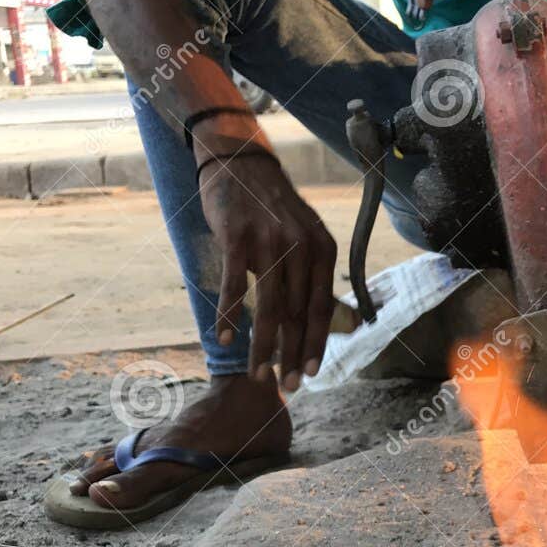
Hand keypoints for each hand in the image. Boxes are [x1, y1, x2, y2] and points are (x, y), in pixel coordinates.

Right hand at [198, 147, 338, 391]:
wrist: (239, 160)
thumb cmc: (270, 205)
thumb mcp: (303, 233)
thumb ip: (311, 272)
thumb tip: (322, 318)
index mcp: (321, 249)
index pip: (322, 308)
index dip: (316, 344)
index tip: (311, 373)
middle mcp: (300, 246)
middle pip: (298, 315)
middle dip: (292, 355)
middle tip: (288, 386)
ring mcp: (269, 242)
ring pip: (269, 308)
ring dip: (264, 347)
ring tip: (259, 374)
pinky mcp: (237, 237)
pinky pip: (233, 286)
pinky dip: (227, 316)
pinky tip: (224, 339)